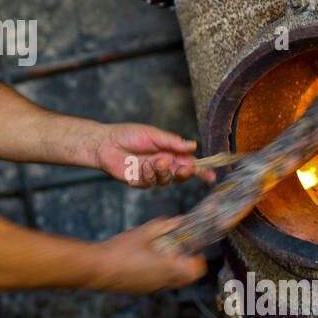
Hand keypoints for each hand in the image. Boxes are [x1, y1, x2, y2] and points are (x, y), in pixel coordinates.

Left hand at [93, 123, 217, 187]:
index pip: (189, 162)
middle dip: (184, 173)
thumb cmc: (129, 134)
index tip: (212, 175)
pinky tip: (141, 167)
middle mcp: (163, 164)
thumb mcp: (153, 134)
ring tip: (154, 162)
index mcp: (169, 152)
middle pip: (181, 174)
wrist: (106, 143)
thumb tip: (193, 145)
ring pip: (167, 180)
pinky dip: (149, 175)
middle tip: (183, 169)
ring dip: (163, 172)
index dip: (201, 169)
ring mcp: (152, 174)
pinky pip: (151, 183)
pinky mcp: (140, 182)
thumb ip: (173, 142)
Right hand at [93, 216, 207, 292]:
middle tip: (183, 252)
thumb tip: (179, 221)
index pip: (195, 271)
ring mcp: (152, 288)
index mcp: (167, 268)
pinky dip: (161, 274)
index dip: (199, 261)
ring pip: (173, 282)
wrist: (98, 268)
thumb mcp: (143, 232)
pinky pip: (159, 283)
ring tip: (165, 255)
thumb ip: (163, 226)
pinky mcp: (142, 289)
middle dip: (188, 266)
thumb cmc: (119, 251)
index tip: (196, 251)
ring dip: (175, 270)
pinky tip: (148, 261)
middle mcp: (163, 281)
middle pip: (187, 279)